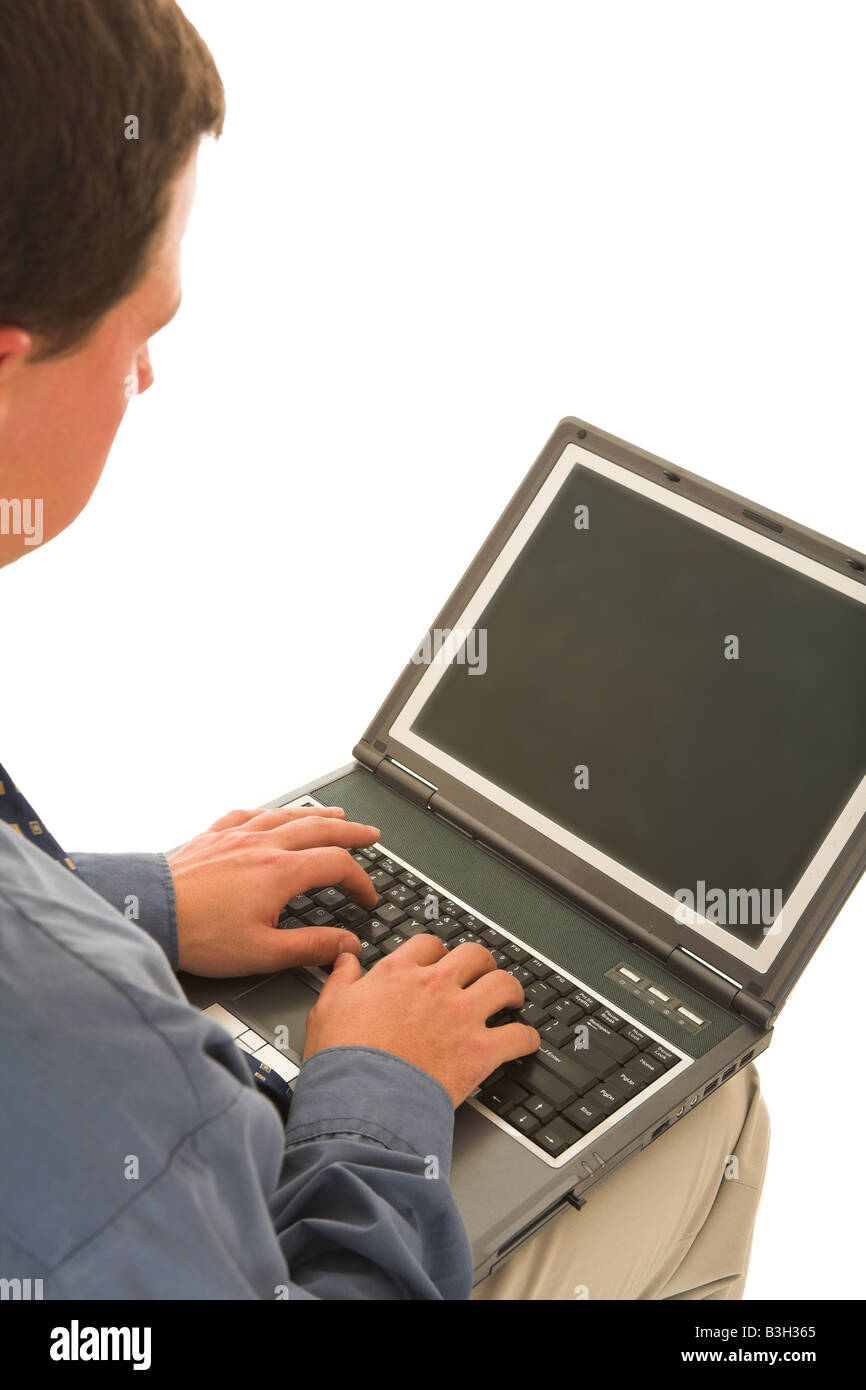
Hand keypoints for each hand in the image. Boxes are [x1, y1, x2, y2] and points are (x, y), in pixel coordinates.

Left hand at [167, 805, 379, 976]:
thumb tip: (345, 945)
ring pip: (286, 816)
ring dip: (316, 814)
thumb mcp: (262, 952)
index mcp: (280, 872)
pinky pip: (246, 815)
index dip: (359, 881)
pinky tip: (269, 816)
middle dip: (351, 831)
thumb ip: (310, 947)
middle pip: (319, 828)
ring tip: (335, 813)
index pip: (337, 866)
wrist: (148, 913)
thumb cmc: (198, 936)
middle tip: (370, 834)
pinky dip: (266, 814)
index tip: (365, 898)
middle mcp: (262, 846)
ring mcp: (236, 837)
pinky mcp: (212, 838)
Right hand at [303, 933, 539, 1105]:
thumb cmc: (343, 1059)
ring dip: (511, 991)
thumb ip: (341, 977)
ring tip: (511, 1000)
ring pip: (503, 985)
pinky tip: (526, 1041)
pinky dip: (526, 1039)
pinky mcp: (480, 1050)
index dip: (437, 952)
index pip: (429, 945)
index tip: (439, 962)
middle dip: (481, 963)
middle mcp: (435, 986)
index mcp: (399, 973)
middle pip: (474, 955)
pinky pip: (518, 1036)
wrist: (362, 1100)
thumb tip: (346, 957)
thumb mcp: (327, 1007)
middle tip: (482, 974)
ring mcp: (461, 1016)